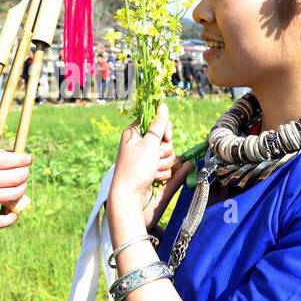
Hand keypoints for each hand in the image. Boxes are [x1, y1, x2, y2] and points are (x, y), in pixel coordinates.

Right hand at [0, 116, 31, 227]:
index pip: (12, 159)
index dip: (24, 158)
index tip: (27, 157)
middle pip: (17, 177)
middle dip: (24, 173)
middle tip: (23, 171)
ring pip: (13, 196)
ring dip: (20, 190)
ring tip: (18, 186)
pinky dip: (10, 218)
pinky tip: (12, 214)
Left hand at [109, 102, 175, 219]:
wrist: (130, 196)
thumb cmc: (135, 168)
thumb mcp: (148, 142)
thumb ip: (159, 124)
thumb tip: (162, 104)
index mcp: (136, 134)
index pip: (157, 122)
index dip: (164, 130)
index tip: (164, 137)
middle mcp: (142, 145)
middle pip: (166, 140)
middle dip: (164, 150)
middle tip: (153, 158)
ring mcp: (149, 160)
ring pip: (170, 155)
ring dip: (164, 164)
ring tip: (152, 171)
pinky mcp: (155, 172)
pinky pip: (169, 168)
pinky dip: (164, 174)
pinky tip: (156, 179)